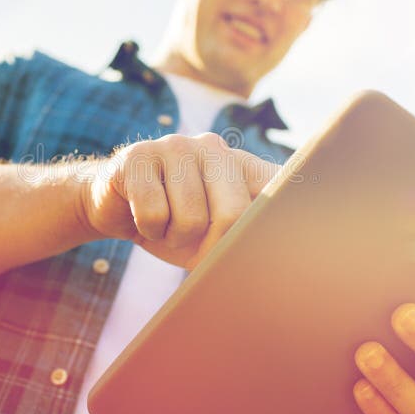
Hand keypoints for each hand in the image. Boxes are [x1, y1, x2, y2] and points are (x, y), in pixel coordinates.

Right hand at [80, 133, 279, 268]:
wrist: (114, 206)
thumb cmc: (174, 223)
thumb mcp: (215, 233)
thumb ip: (247, 236)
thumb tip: (279, 268)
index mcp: (241, 164)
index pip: (277, 186)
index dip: (277, 222)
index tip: (300, 246)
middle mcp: (213, 147)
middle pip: (234, 214)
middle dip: (212, 246)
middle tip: (194, 245)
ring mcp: (175, 145)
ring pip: (189, 220)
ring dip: (173, 237)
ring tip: (165, 224)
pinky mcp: (138, 156)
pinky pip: (152, 215)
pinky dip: (147, 229)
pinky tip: (141, 215)